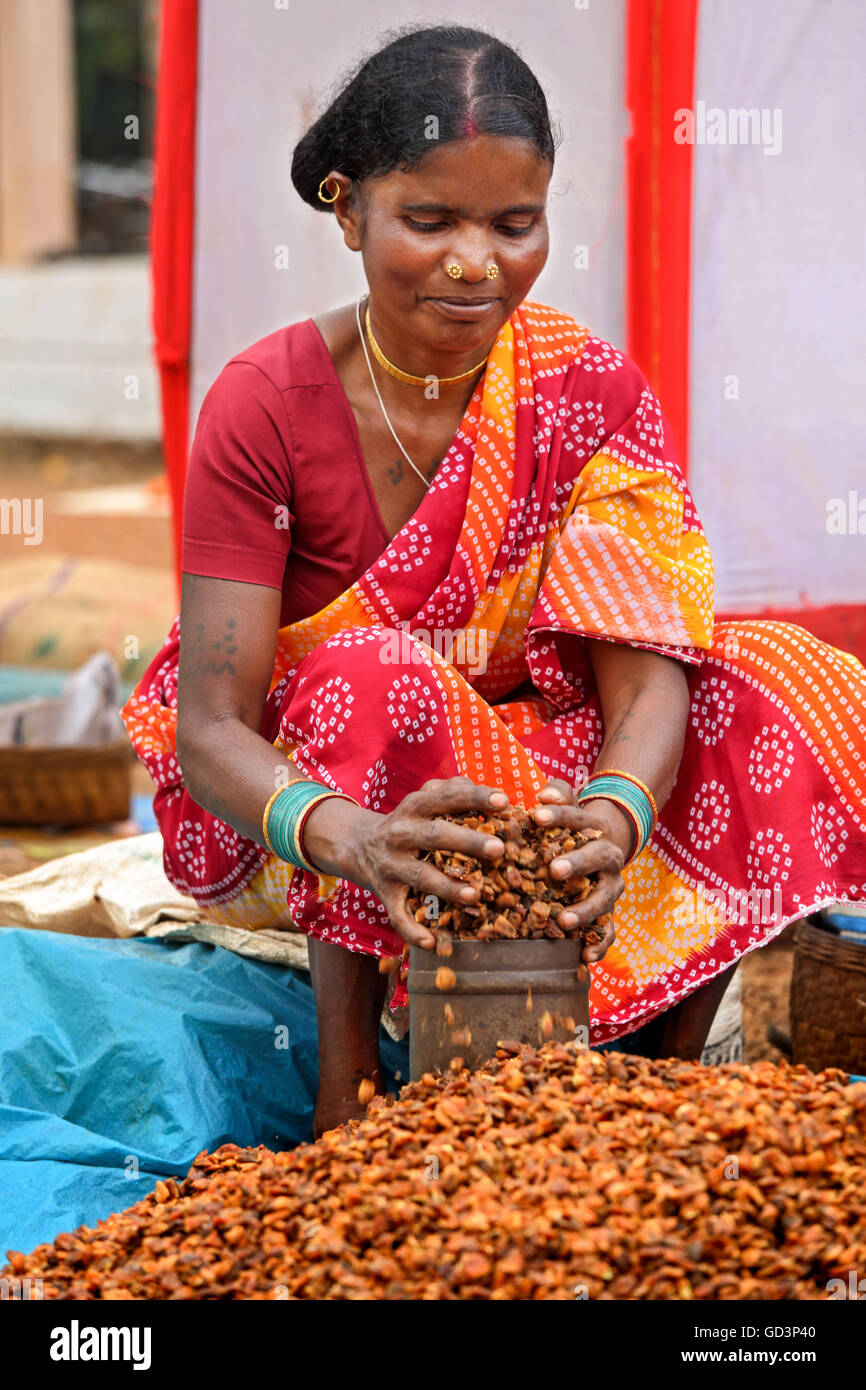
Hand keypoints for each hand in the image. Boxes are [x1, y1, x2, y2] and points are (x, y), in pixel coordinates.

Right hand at [341, 776, 510, 949]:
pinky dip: (411, 930)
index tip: (504, 802)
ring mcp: (391, 864)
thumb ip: (453, 791)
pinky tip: (430, 942)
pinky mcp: (385, 893)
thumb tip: (492, 794)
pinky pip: (397, 915)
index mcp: (415, 806)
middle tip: (499, 849)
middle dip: (467, 842)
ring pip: (420, 876)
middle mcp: (401, 833)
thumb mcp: (423, 800)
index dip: (475, 798)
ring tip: (475, 895)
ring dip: (447, 887)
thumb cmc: (408, 822)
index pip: (446, 797)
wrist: (357, 845)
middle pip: (435, 836)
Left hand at [531, 778, 624, 963]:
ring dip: (584, 910)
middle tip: (553, 870)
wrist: (606, 845)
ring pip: (603, 900)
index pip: (577, 818)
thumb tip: (544, 794)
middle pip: (596, 858)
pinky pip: (609, 931)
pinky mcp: (610, 912)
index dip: (559, 815)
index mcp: (595, 829)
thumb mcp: (568, 804)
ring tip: (562, 919)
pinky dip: (600, 945)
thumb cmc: (573, 826)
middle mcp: (608, 857)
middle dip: (577, 863)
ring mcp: (611, 886)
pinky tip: (585, 957)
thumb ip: (558, 794)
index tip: (537, 815)